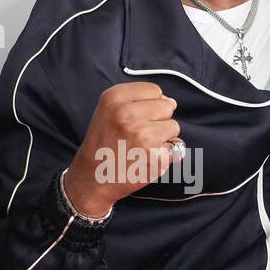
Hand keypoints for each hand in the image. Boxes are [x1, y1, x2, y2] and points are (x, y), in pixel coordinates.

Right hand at [65, 82, 180, 216]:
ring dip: (163, 138)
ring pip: (173, 127)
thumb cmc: (103, 143)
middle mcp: (127, 114)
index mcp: (114, 98)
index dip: (149, 104)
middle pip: (167, 106)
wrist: (93, 178)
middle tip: (138, 135)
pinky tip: (147, 160)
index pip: (154, 90)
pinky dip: (166, 156)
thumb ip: (137, 99)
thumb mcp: (108, 110)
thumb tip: (170, 102)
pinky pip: (176, 148)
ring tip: (142, 147)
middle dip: (158, 120)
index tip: (135, 118)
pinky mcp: (155, 156)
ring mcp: (143, 136)